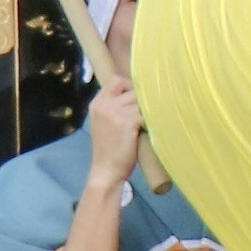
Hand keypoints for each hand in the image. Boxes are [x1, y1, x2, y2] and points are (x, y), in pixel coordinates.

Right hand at [81, 78, 143, 193]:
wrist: (106, 170)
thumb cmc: (108, 149)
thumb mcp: (104, 122)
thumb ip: (114, 107)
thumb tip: (137, 93)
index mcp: (97, 103)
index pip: (116, 80)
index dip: (130, 85)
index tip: (137, 98)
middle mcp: (105, 105)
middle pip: (133, 90)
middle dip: (143, 100)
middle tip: (148, 112)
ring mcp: (116, 113)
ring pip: (142, 101)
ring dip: (149, 110)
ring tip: (151, 120)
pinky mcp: (128, 123)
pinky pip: (146, 114)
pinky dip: (152, 120)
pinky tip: (153, 127)